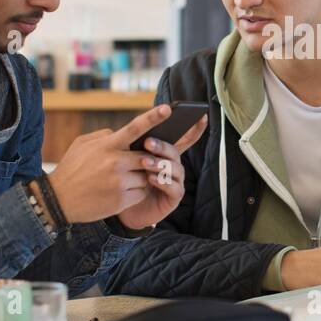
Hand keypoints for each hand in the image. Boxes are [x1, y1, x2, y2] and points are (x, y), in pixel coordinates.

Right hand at [46, 105, 184, 224]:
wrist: (58, 200)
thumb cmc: (71, 169)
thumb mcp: (81, 144)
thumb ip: (104, 135)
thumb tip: (122, 132)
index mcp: (107, 145)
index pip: (134, 128)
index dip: (153, 117)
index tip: (167, 109)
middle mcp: (115, 162)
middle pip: (147, 157)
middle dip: (145, 160)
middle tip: (135, 164)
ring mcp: (120, 182)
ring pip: (147, 176)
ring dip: (140, 177)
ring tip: (122, 180)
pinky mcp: (122, 200)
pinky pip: (142, 192)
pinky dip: (137, 192)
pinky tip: (121, 192)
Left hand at [116, 113, 207, 229]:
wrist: (120, 206)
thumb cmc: (126, 180)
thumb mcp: (130, 159)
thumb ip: (137, 146)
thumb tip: (140, 128)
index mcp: (165, 155)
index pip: (184, 139)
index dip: (194, 128)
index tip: (201, 115)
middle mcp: (173, 167)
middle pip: (175, 152)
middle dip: (163, 146)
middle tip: (148, 142)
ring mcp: (175, 182)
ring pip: (175, 169)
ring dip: (160, 164)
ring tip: (144, 162)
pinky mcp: (173, 198)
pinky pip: (174, 187)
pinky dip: (163, 182)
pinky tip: (151, 178)